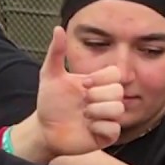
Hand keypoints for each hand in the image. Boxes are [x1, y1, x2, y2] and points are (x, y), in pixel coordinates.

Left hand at [32, 26, 124, 156]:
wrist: (44, 130)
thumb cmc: (49, 102)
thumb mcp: (49, 75)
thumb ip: (56, 53)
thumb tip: (58, 28)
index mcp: (97, 83)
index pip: (115, 73)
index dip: (100, 78)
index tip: (82, 85)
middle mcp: (105, 98)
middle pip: (119, 91)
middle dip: (97, 96)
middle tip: (82, 103)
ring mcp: (107, 117)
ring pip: (119, 109)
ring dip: (97, 112)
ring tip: (83, 116)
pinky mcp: (107, 135)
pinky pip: (114, 129)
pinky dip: (98, 127)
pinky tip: (87, 128)